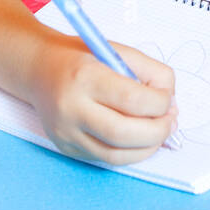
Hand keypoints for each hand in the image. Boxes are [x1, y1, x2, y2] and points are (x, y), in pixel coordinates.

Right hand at [28, 38, 176, 165]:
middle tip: (170, 121)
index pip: (132, 100)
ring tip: (159, 131)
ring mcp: (65, 133)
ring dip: (147, 148)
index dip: (160, 103)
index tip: (168, 99)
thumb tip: (170, 101)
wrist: (39, 69)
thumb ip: (149, 71)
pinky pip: (106, 159)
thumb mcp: (117, 50)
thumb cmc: (82, 57)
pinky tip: (139, 138)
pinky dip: (130, 153)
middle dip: (157, 131)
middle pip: (123, 134)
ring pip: (116, 155)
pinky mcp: (66, 148)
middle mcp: (71, 108)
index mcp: (85, 77)